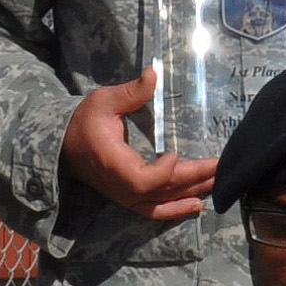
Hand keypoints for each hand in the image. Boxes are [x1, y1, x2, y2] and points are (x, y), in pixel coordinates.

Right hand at [61, 67, 222, 222]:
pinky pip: (155, 211)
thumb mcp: (104, 101)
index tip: (176, 153)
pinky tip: (198, 204)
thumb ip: (130, 92)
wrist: (66, 147)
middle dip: (193, 178)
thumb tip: (153, 74)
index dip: (162, 172)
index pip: (141, 179)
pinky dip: (177, 210)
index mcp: (113, 163)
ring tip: (217, 182)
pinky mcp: (130, 199)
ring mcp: (126, 196)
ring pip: (163, 203)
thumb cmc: (86, 121)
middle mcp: (121, 186)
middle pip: (161, 190)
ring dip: (191, 193)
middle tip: (220, 166)